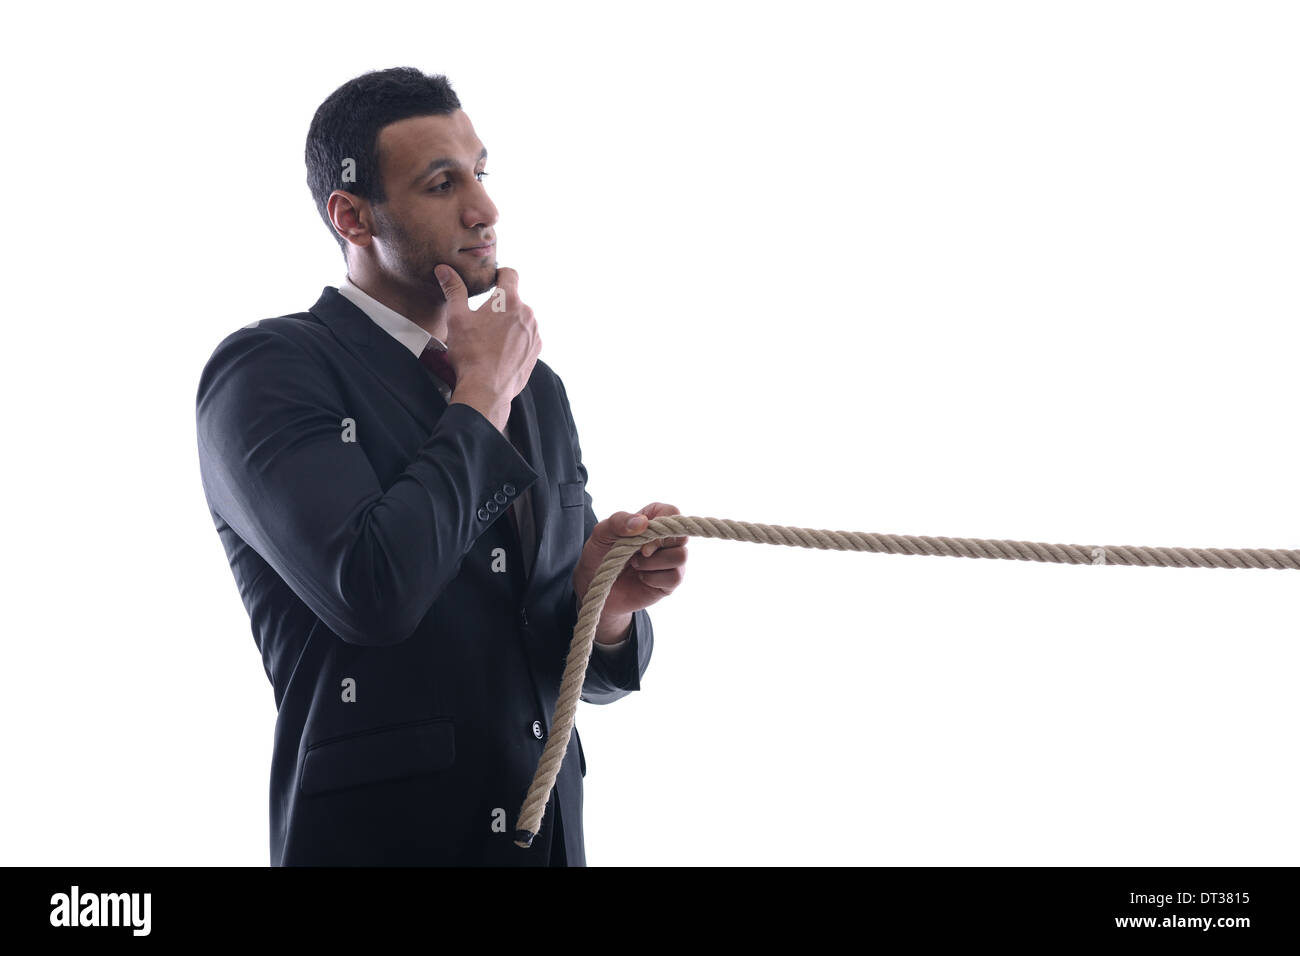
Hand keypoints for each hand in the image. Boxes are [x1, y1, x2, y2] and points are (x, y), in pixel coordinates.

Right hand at [434, 265, 540, 421]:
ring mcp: (534, 333)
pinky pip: (525, 337)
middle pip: (514, 300)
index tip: (491, 281)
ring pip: (520, 319)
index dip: (499, 274)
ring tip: (488, 339)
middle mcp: (528, 314)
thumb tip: (444, 269)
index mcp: (509, 300)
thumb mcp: (456, 318)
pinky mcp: (536, 351)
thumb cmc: (470, 353)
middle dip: (499, 305)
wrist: (486, 389)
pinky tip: (499, 351)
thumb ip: (453, 289)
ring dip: (508, 323)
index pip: (510, 274)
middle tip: (481, 320)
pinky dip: (515, 340)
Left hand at [573, 503, 687, 638]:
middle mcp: (665, 539)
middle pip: (682, 534)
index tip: (642, 534)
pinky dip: (654, 577)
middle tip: (638, 552)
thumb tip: (643, 522)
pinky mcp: (669, 582)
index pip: (671, 512)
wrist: (594, 586)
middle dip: (658, 544)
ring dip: (653, 562)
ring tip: (635, 565)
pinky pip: (675, 576)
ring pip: (681, 556)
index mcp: (651, 520)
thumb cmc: (599, 555)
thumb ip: (619, 521)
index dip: (662, 523)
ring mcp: (669, 561)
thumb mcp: (601, 533)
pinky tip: (641, 577)